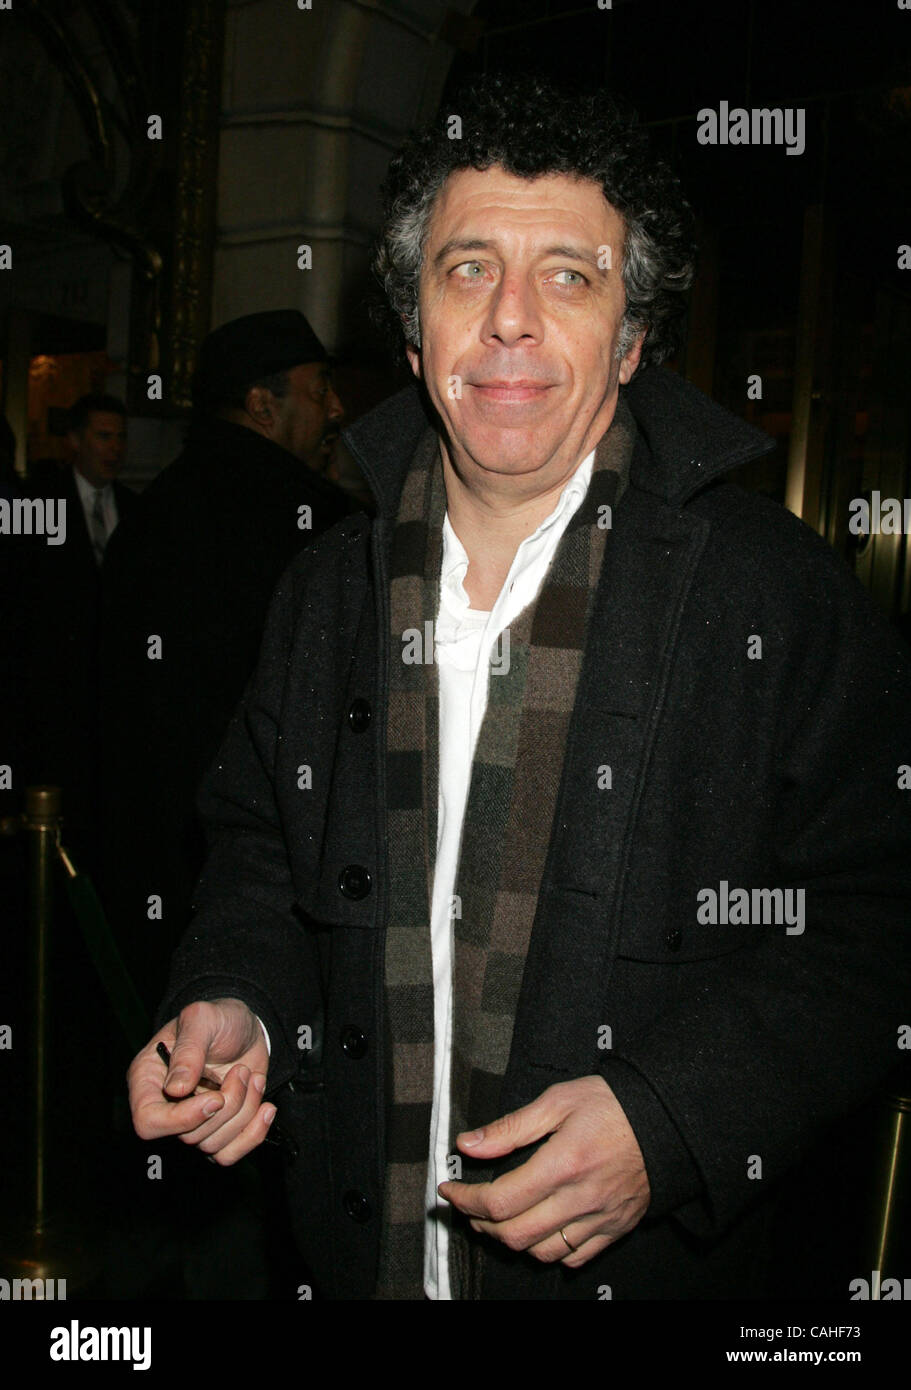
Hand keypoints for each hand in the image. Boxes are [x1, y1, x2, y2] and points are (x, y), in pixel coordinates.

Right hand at [128, 997, 272, 1164]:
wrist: (247, 1029)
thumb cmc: (218, 1019)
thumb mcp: (202, 1019)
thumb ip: (189, 1050)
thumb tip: (176, 1089)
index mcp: (147, 1080)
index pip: (148, 1122)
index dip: (181, 1119)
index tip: (215, 1098)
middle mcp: (165, 1107)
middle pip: (189, 1136)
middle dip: (228, 1105)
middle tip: (241, 1071)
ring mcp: (192, 1122)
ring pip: (213, 1146)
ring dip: (244, 1111)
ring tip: (250, 1077)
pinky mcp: (217, 1131)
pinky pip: (229, 1154)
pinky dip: (253, 1133)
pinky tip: (266, 1108)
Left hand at [438, 1075, 649, 1266]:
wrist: (666, 1118)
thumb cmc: (613, 1104)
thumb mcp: (557, 1101)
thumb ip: (510, 1127)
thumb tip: (469, 1143)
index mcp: (562, 1164)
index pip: (499, 1201)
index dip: (466, 1200)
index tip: (452, 1190)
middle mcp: (580, 1198)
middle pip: (515, 1235)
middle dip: (482, 1225)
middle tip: (471, 1206)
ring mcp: (599, 1218)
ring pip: (542, 1252)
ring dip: (512, 1241)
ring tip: (500, 1219)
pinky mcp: (615, 1228)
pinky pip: (575, 1257)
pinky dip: (551, 1251)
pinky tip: (541, 1230)